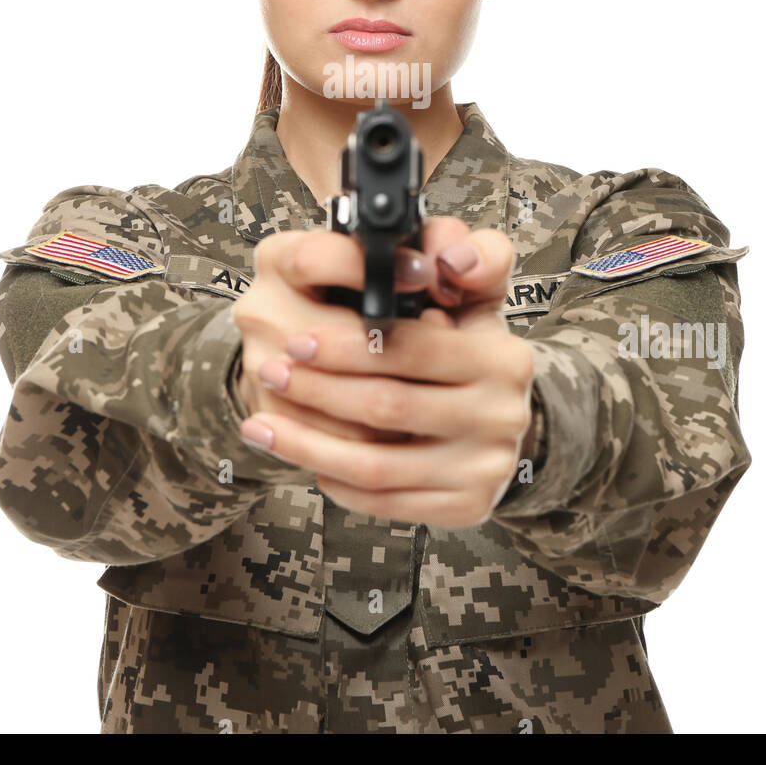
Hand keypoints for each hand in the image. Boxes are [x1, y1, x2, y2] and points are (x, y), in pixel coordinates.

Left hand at [236, 218, 536, 527]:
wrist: (499, 418)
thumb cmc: (465, 350)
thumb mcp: (472, 298)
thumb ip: (465, 257)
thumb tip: (448, 257)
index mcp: (503, 356)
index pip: (413, 349)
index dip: (348, 345)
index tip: (297, 340)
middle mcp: (502, 415)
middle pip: (388, 406)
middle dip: (318, 390)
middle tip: (270, 372)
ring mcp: (487, 467)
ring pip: (377, 463)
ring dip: (309, 444)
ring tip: (261, 425)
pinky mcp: (468, 507)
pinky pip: (386, 500)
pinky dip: (337, 480)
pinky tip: (305, 458)